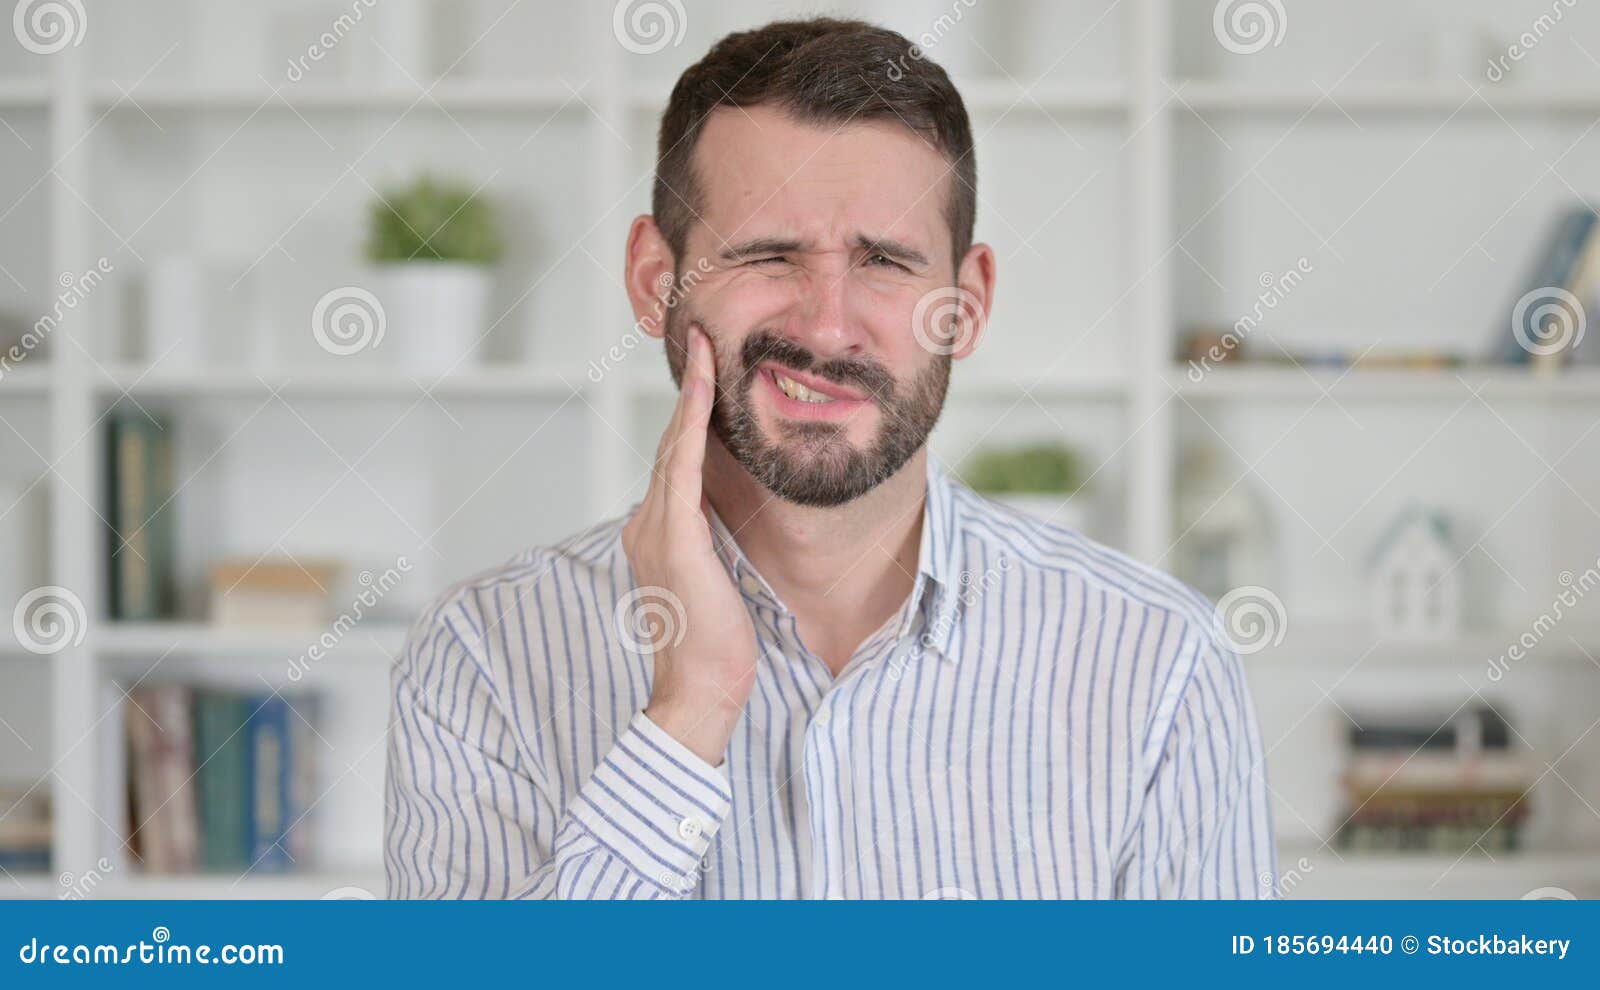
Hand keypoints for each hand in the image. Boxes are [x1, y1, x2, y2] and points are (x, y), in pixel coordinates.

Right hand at [621, 322, 757, 765]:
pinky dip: (690, 426)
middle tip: (702, 338)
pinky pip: (682, 468)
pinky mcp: (675, 540)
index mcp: (657, 534)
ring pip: (672, 447)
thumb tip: (730, 521)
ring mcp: (655, 530)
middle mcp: (646, 524)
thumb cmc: (716, 646)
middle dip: (688, 390)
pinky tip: (703, 393)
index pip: (673, 462)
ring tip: (704, 348)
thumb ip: (714, 545)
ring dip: (690, 394)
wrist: (701, 691)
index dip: (688, 415)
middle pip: (668, 444)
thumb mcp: (716, 582)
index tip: (705, 371)